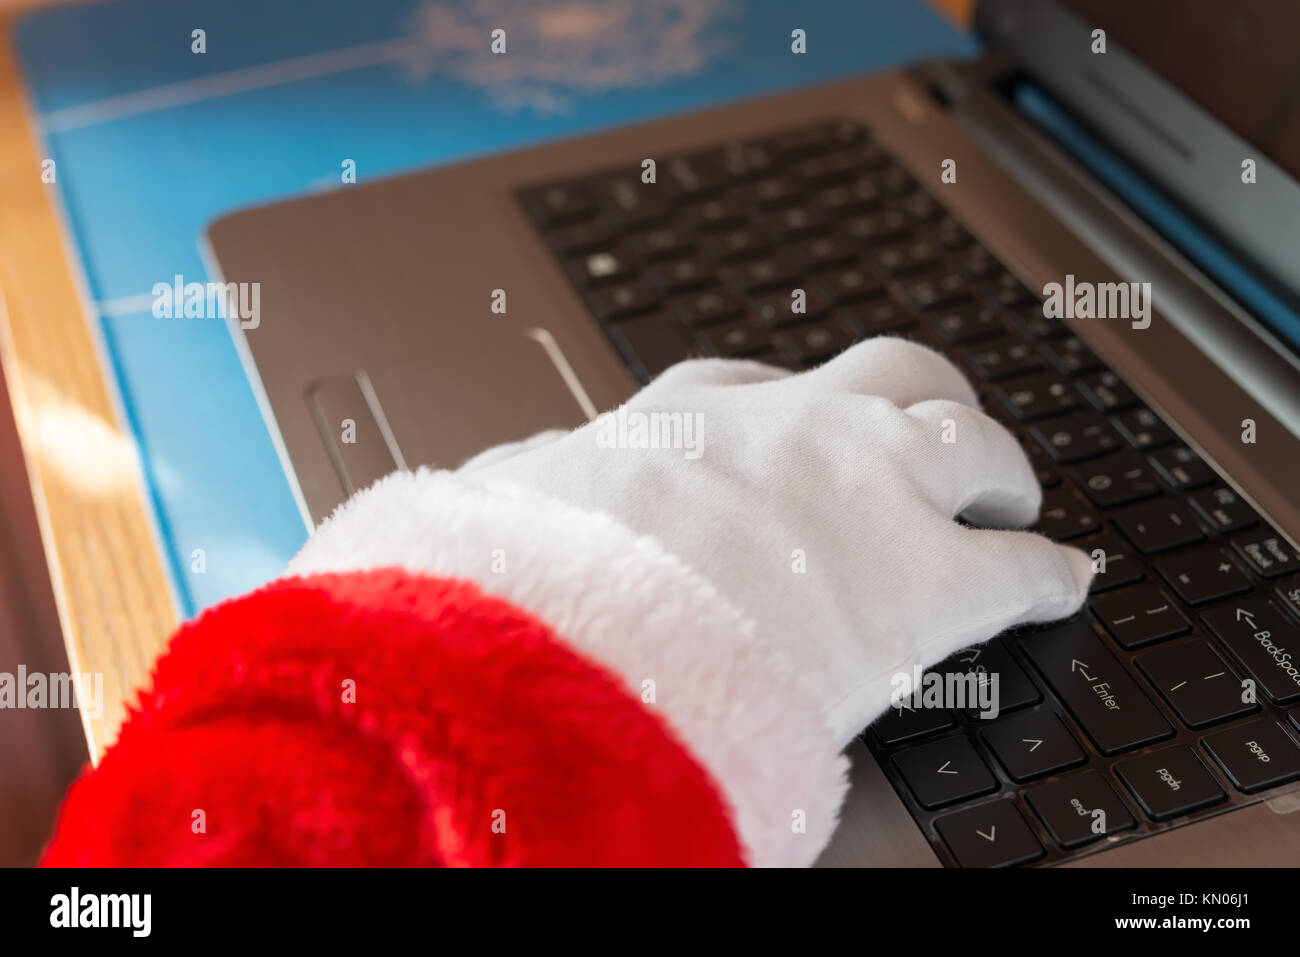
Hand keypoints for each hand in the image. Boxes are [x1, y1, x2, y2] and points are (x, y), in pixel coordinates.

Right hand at [461, 338, 1092, 745]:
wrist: (592, 643)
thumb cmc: (545, 584)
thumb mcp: (509, 508)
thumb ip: (518, 485)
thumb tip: (497, 476)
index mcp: (697, 419)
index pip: (758, 393)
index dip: (790, 416)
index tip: (796, 433)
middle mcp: (799, 432)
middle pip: (892, 378)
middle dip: (917, 403)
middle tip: (927, 435)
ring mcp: (875, 493)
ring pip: (975, 443)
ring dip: (997, 469)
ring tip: (1007, 492)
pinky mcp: (932, 583)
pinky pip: (1021, 566)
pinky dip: (1047, 573)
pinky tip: (1062, 580)